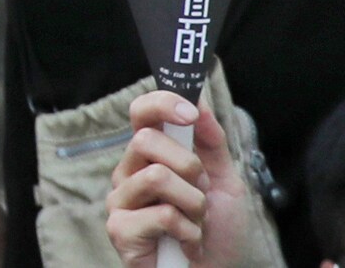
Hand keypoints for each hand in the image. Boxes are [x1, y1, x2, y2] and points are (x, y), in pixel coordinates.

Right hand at [105, 93, 253, 267]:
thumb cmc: (215, 233)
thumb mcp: (225, 181)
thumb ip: (212, 142)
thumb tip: (200, 100)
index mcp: (149, 155)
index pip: (141, 112)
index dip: (162, 103)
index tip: (190, 114)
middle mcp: (128, 173)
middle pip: (146, 140)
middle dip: (188, 166)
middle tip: (200, 192)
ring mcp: (120, 201)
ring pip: (157, 177)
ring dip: (193, 204)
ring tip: (195, 224)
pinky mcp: (119, 230)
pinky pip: (161, 214)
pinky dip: (188, 231)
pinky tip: (187, 243)